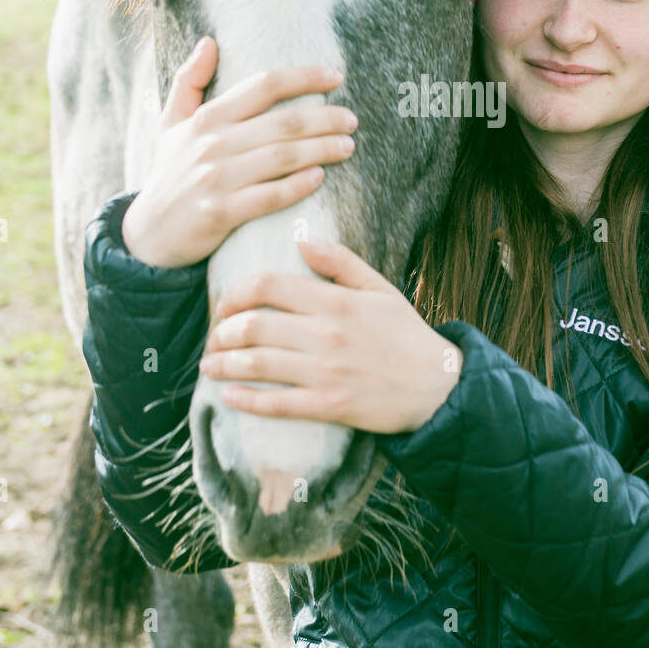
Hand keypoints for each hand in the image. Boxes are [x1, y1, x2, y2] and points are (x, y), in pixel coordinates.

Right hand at [121, 37, 358, 268]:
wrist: (148, 234)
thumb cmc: (169, 174)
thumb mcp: (170, 123)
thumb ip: (189, 80)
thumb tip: (209, 41)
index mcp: (207, 118)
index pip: (263, 86)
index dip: (303, 77)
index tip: (336, 77)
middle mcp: (212, 144)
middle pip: (282, 122)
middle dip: (324, 118)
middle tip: (352, 119)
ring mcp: (216, 179)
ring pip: (281, 157)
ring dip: (321, 149)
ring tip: (348, 145)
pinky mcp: (220, 213)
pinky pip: (268, 197)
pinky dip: (297, 186)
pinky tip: (320, 177)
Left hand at [197, 239, 464, 434]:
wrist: (438, 386)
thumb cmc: (407, 335)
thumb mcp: (380, 289)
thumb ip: (341, 262)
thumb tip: (302, 240)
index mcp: (336, 301)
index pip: (267, 286)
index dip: (235, 293)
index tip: (224, 304)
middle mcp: (326, 334)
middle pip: (253, 326)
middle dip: (221, 332)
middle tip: (213, 338)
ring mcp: (325, 373)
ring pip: (257, 365)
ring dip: (224, 365)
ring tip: (210, 366)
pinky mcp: (329, 407)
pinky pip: (276, 404)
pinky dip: (245, 400)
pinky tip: (228, 397)